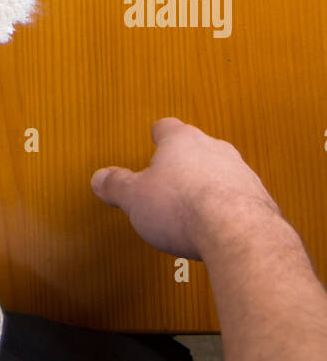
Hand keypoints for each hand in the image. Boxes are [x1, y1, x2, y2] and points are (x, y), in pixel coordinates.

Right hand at [91, 118, 281, 259]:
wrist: (237, 232)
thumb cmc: (185, 209)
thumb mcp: (135, 198)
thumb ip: (117, 186)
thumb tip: (101, 179)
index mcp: (181, 141)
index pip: (166, 127)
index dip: (158, 134)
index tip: (155, 136)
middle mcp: (214, 149)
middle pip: (197, 147)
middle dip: (185, 162)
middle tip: (172, 177)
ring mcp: (240, 172)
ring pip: (222, 171)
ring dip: (210, 185)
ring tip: (195, 207)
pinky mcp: (259, 198)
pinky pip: (241, 196)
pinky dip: (230, 207)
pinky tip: (218, 226)